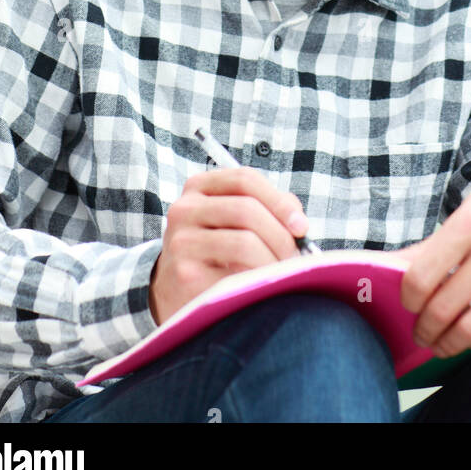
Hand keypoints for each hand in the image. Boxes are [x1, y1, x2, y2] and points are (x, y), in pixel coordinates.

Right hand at [149, 167, 309, 325]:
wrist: (170, 290)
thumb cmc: (214, 250)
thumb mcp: (232, 220)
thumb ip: (267, 208)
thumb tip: (297, 221)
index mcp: (198, 187)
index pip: (245, 179)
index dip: (279, 201)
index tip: (301, 226)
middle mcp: (184, 209)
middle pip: (247, 210)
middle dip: (280, 235)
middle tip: (295, 257)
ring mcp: (181, 242)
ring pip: (243, 243)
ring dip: (272, 261)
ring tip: (281, 274)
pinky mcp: (185, 275)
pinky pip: (234, 276)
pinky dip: (256, 282)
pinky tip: (259, 288)